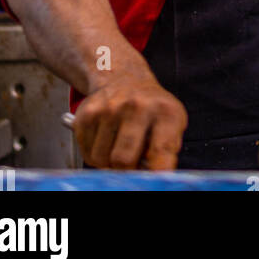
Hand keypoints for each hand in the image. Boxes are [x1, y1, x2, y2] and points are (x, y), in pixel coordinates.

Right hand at [73, 72, 187, 170]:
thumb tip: (154, 175)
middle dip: (126, 171)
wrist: (124, 78)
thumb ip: (166, 150)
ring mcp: (110, 108)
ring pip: (102, 160)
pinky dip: (95, 153)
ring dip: (109, 162)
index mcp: (165, 112)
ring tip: (118, 146)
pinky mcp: (87, 112)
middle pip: (124, 160)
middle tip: (131, 165)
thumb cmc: (150, 109)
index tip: (153, 180)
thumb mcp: (171, 123)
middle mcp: (137, 106)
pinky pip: (87, 152)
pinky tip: (106, 138)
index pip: (162, 151)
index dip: (157, 172)